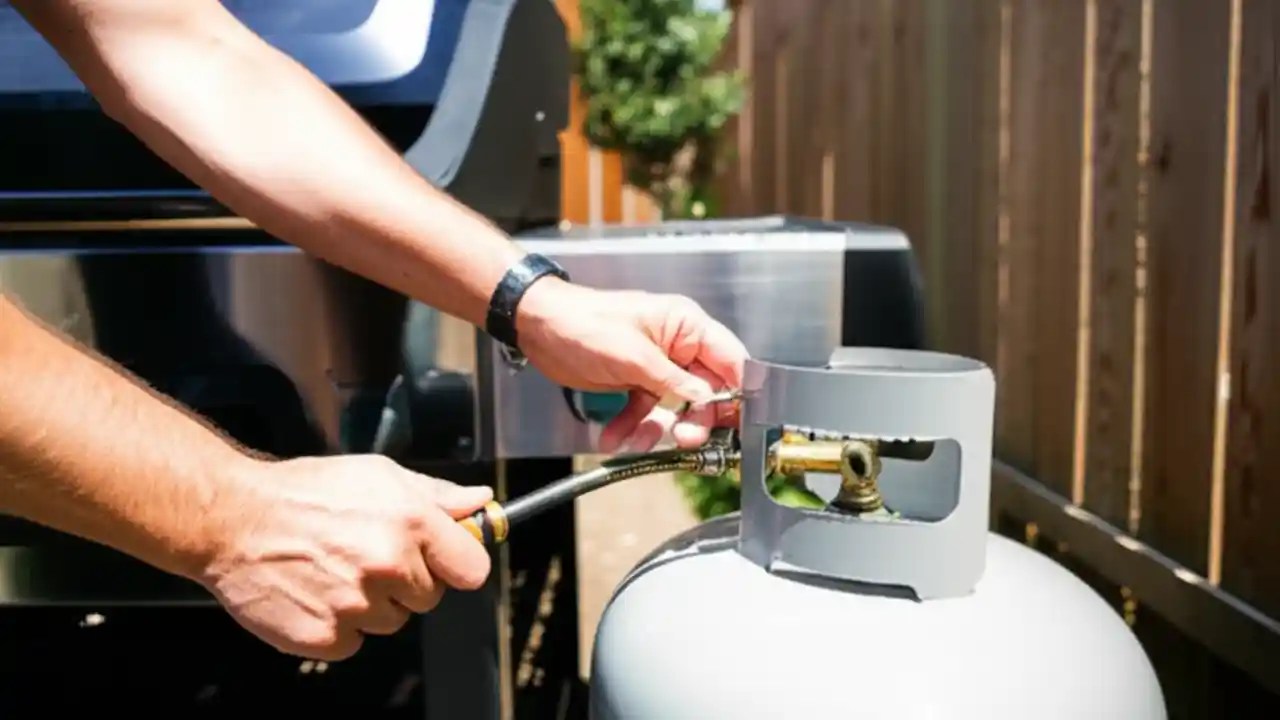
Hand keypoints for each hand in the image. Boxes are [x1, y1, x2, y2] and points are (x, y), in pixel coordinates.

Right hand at [199, 454, 492, 660]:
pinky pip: (354, 642)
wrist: (232, 520)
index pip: (472, 568)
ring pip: (391, 621)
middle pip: (429, 597)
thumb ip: (435, 494)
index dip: (456, 564)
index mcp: (410, 523)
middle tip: (366, 555)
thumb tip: (479, 501)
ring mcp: (357, 605)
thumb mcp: (378, 475)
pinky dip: (338, 626)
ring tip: (335, 570)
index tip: (442, 560)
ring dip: (371, 604)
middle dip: (406, 581)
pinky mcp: (327, 636)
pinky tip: (317, 592)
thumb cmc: (304, 493)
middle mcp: (389, 565)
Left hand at [515, 278, 748, 452]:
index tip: (737, 420)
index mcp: (685, 325)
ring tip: (642, 441)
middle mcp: (677, 345)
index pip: (729, 359)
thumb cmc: (583, 323)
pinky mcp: (636, 381)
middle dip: (696, 417)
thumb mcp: (634, 357)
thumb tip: (708, 399)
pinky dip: (633, 426)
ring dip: (660, 428)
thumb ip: (674, 381)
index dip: (737, 390)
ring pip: (675, 406)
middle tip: (689, 438)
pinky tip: (615, 437)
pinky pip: (646, 410)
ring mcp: (656, 365)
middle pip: (706, 388)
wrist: (540, 327)